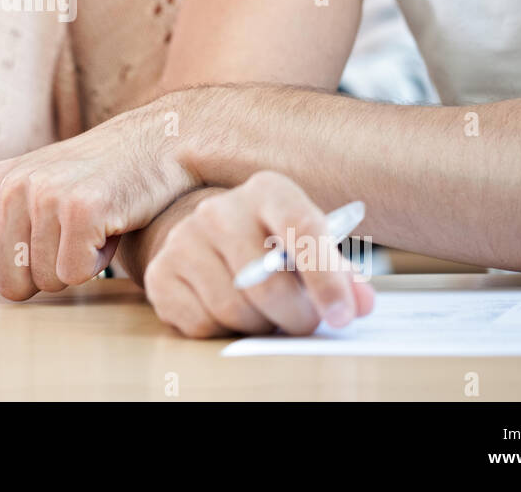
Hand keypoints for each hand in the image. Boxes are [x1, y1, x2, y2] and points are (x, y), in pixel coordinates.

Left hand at [0, 101, 195, 310]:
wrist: (156, 142)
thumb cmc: (98, 176)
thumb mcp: (39, 193)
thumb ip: (1, 228)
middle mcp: (8, 187)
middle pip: (7, 284)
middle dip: (45, 275)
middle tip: (73, 238)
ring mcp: (41, 195)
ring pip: (44, 282)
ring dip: (76, 267)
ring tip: (93, 227)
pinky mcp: (79, 208)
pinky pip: (76, 274)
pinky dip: (98, 262)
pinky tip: (110, 227)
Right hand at [143, 172, 373, 337]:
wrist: (207, 235)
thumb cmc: (270, 242)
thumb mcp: (309, 245)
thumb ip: (341, 273)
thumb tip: (360, 302)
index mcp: (267, 191)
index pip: (302, 230)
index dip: (327, 279)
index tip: (343, 316)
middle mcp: (219, 210)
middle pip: (267, 284)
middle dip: (295, 315)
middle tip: (304, 321)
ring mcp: (184, 240)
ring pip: (234, 309)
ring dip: (259, 325)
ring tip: (265, 312)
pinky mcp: (160, 273)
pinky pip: (202, 323)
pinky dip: (223, 330)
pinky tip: (229, 311)